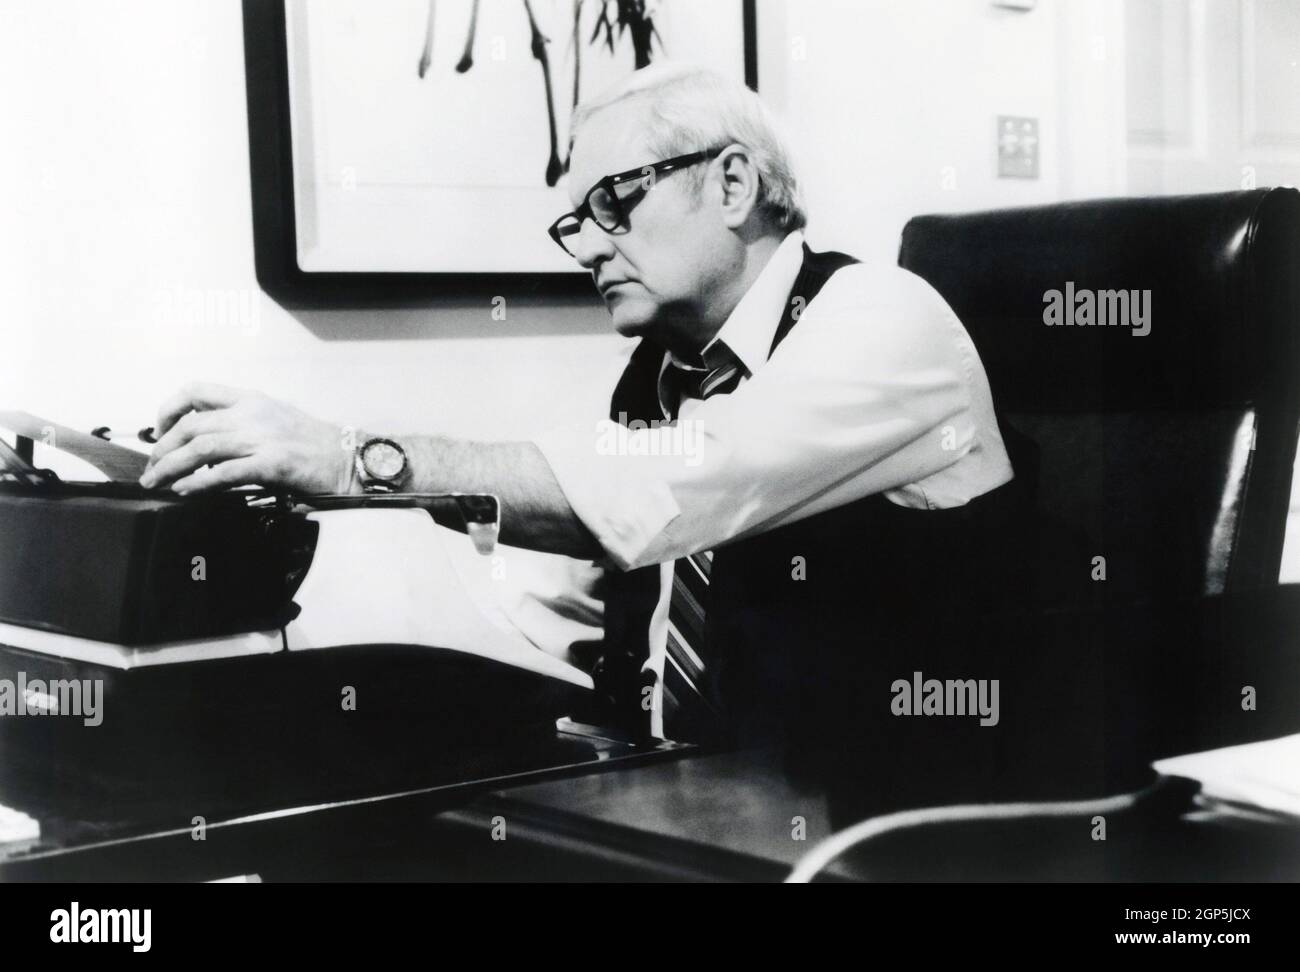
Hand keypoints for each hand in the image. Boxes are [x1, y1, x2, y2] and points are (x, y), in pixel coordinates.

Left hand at [139, 382, 354, 494]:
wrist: (348, 458)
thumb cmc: (314, 445)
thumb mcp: (273, 422)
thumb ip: (239, 426)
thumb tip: (202, 447)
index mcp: (251, 399)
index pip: (195, 391)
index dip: (168, 411)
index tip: (159, 433)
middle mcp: (253, 414)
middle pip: (191, 425)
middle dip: (162, 450)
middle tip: (152, 470)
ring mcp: (263, 438)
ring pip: (200, 448)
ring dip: (171, 467)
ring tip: (157, 483)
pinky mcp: (272, 464)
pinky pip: (224, 473)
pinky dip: (199, 483)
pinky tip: (186, 491)